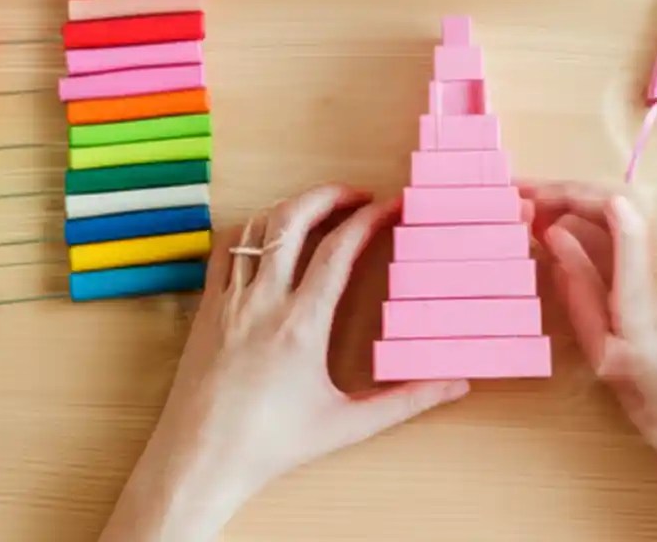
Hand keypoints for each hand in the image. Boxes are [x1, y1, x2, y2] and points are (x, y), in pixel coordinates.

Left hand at [100, 184, 470, 541]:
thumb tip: (456, 384)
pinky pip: (226, 250)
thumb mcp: (347, 425)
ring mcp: (229, 301)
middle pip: (294, 219)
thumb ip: (406, 401)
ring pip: (258, 228)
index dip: (369, 220)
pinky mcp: (207, 308)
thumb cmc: (272, 445)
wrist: (200, 460)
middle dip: (329, 196)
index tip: (391, 207)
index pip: (339, 249)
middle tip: (357, 196)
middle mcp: (263, 302)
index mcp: (301, 325)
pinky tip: (271, 239)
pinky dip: (252, 231)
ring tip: (320, 211)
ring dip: (291, 208)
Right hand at [523, 181, 656, 541]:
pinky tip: (550, 224)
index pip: (621, 219)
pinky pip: (611, 227)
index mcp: (637, 287)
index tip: (538, 198)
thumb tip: (555, 234)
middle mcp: (652, 265)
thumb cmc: (643, 390)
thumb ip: (578, 285)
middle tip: (518, 192)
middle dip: (565, 190)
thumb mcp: (598, 345)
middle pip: (616, 201)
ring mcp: (651, 261)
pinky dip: (579, 217)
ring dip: (571, 199)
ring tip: (528, 202)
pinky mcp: (643, 267)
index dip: (581, 198)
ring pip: (614, 209)